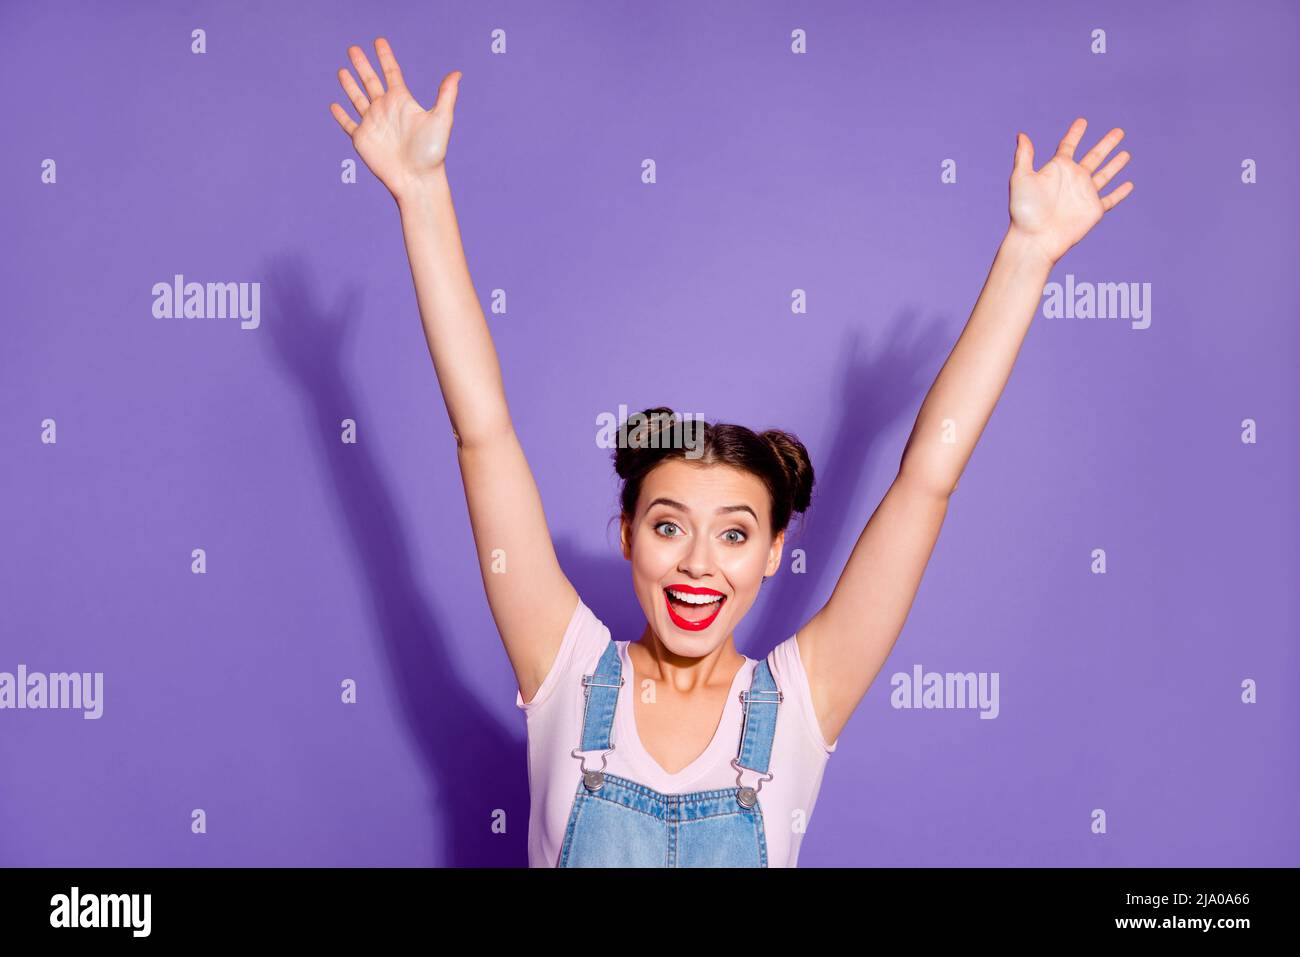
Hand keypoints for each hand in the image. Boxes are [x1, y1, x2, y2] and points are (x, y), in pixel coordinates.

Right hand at [329, 38, 460, 200]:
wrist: (417, 179)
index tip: (379, 41)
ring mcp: (373, 123)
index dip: (385, 56)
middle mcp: (385, 109)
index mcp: (402, 101)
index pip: (391, 72)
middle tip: (353, 48)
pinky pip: (348, 124)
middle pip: (370, 81)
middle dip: (362, 64)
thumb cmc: (432, 152)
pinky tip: (334, 106)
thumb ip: (446, 95)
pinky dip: (340, 115)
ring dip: (349, 85)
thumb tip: (457, 73)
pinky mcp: (362, 139)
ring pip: (357, 98)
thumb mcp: (441, 119)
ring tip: (342, 70)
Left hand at [1008, 118, 1132, 264]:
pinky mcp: (1094, 210)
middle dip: (1106, 144)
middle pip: (1094, 156)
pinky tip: (1129, 185)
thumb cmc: (1025, 210)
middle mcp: (1073, 179)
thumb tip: (1021, 134)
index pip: (1069, 146)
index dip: (1076, 133)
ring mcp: (1085, 194)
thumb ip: (1024, 156)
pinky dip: (1120, 192)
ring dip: (1115, 164)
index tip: (1082, 121)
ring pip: (1105, 175)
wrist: (1035, 239)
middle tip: (1119, 131)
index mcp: (1057, 169)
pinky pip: (1110, 199)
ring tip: (1126, 153)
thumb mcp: (1021, 178)